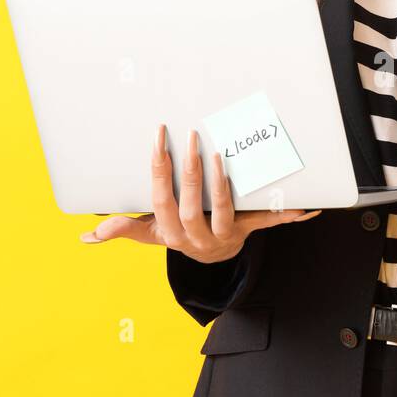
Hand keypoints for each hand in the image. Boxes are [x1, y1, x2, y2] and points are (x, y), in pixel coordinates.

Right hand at [78, 126, 321, 260]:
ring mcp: (225, 236)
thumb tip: (88, 237)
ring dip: (221, 186)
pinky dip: (288, 214)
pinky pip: (269, 223)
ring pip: (223, 212)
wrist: (213, 259)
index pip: (161, 198)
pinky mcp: (249, 231)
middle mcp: (197, 238)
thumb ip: (125, 229)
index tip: (158, 138)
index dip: (159, 169)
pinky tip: (308, 207)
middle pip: (191, 206)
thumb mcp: (151, 234)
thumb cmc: (178, 235)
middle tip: (190, 137)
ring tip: (219, 156)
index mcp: (171, 233)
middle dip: (189, 173)